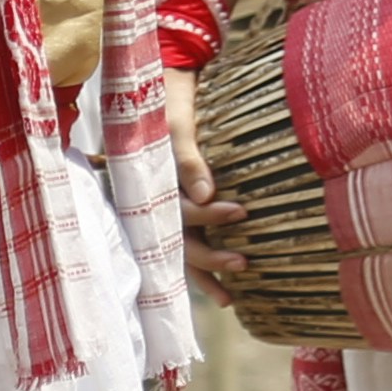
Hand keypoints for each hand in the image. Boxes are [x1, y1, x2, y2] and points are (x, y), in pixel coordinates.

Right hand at [165, 68, 253, 302]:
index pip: (177, 208)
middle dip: (209, 256)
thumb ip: (188, 160)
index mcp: (148, 184)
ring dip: (203, 273)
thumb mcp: (177, 125)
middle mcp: (150, 204)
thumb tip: (206, 194)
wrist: (158, 94)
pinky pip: (183, 247)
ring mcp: (159, 212)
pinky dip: (199, 272)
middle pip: (178, 238)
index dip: (207, 214)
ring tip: (230, 296)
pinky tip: (221, 293)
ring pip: (179, 251)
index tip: (241, 211)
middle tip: (243, 262)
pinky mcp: (171, 214)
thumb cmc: (168, 108)